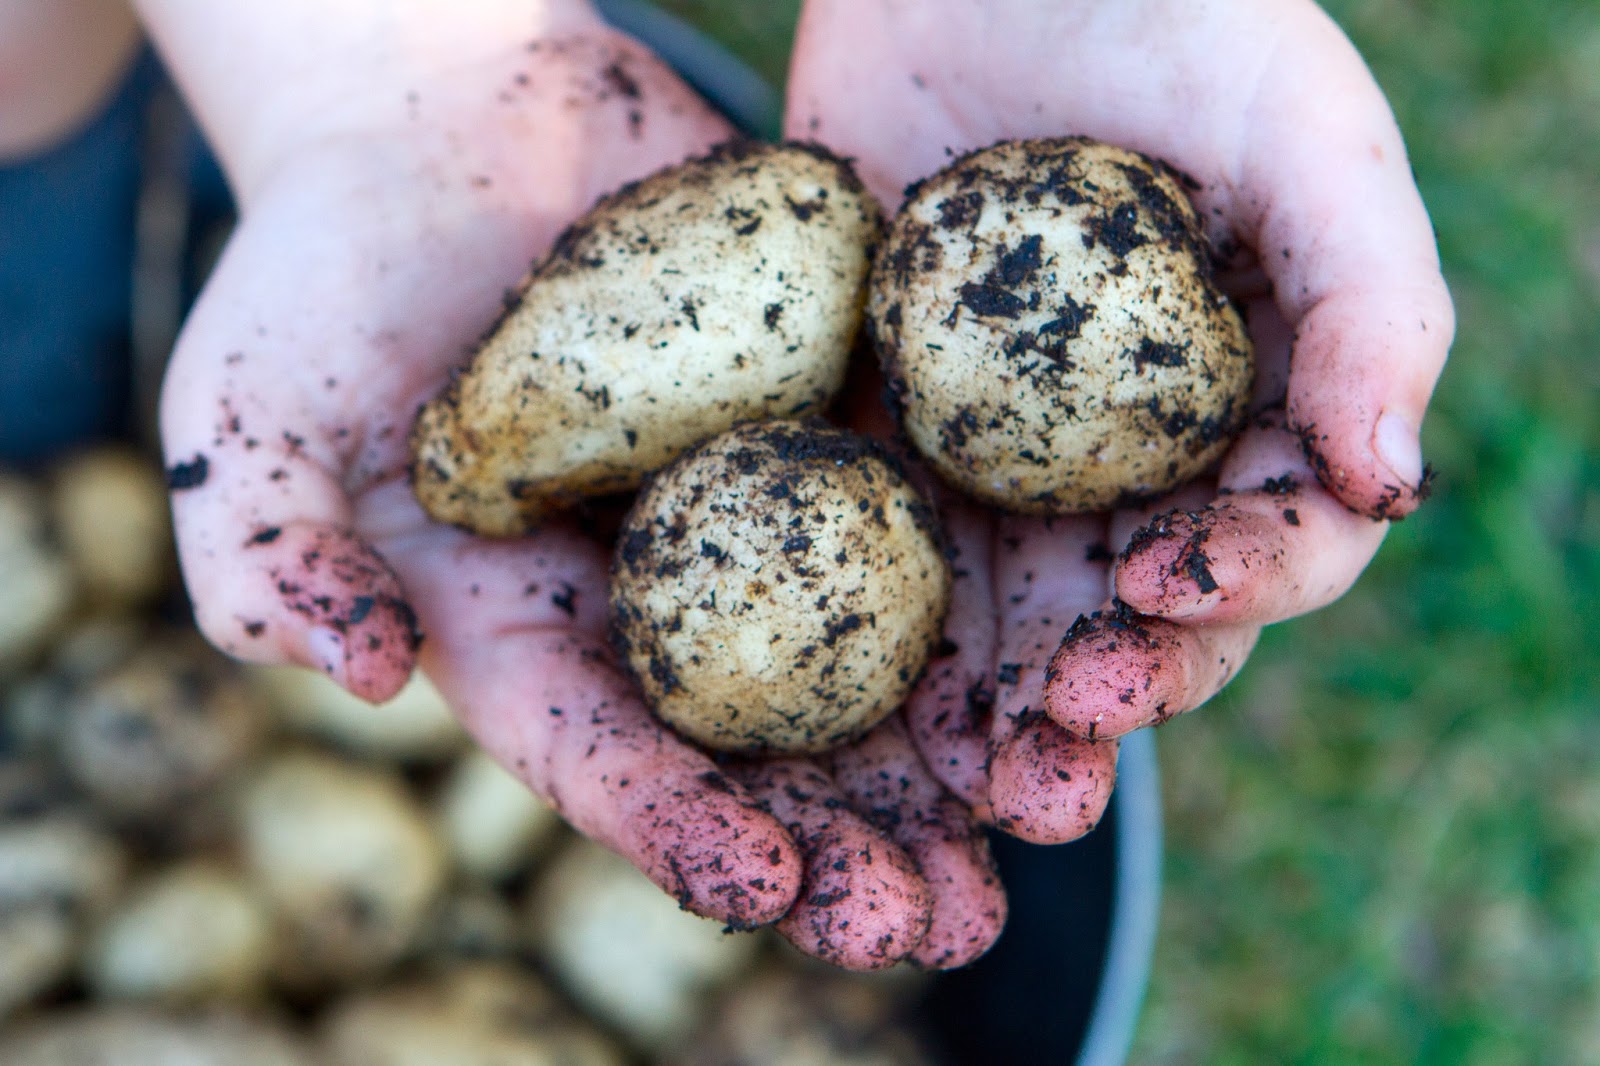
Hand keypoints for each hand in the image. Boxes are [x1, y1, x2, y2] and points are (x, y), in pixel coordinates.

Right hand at [147, 3, 999, 967]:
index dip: (685, 828)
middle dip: (856, 841)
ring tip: (1054, 810)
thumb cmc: (320, 263)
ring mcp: (753, 508)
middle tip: (950, 921)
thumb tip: (359, 673)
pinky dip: (1003, 573)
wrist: (437, 119)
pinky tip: (1087, 626)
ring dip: (964, 743)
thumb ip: (272, 550)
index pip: (608, 756)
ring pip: (873, 651)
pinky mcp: (830, 415)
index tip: (769, 884)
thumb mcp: (248, 412)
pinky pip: (927, 501)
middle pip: (767, 745)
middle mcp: (658, 593)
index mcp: (527, 631)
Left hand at [787, 0, 1452, 834]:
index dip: (1232, 592)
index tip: (1162, 589)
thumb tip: (1393, 486)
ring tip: (956, 783)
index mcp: (1251, 410)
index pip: (1271, 545)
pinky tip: (832, 685)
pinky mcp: (883, 425)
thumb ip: (1375, 302)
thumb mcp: (1307, 133)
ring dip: (981, 716)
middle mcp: (1128, 458)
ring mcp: (1000, 453)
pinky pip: (868, 536)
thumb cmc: (1175, 16)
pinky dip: (857, 622)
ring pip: (1000, 614)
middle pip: (1131, 616)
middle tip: (1048, 772)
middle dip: (1099, 701)